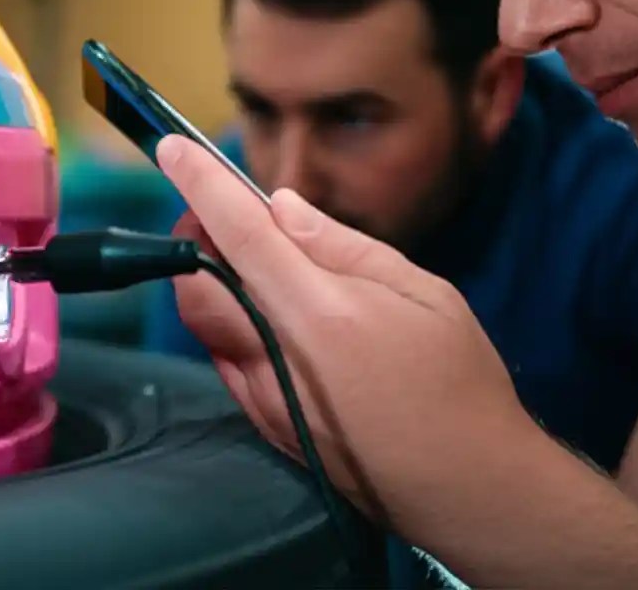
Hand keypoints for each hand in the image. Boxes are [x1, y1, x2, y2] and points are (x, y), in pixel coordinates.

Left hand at [158, 134, 534, 526]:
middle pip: (197, 283)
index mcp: (318, 313)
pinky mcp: (264, 423)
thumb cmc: (458, 383)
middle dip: (194, 236)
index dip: (199, 185)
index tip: (170, 148)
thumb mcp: (422, 293)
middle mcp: (276, 358)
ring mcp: (263, 397)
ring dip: (210, 279)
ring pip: (205, 322)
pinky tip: (269, 312)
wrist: (467, 489)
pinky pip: (226, 357)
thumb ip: (341, 247)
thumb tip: (281, 209)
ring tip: (249, 257)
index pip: (239, 234)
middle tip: (216, 211)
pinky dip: (231, 321)